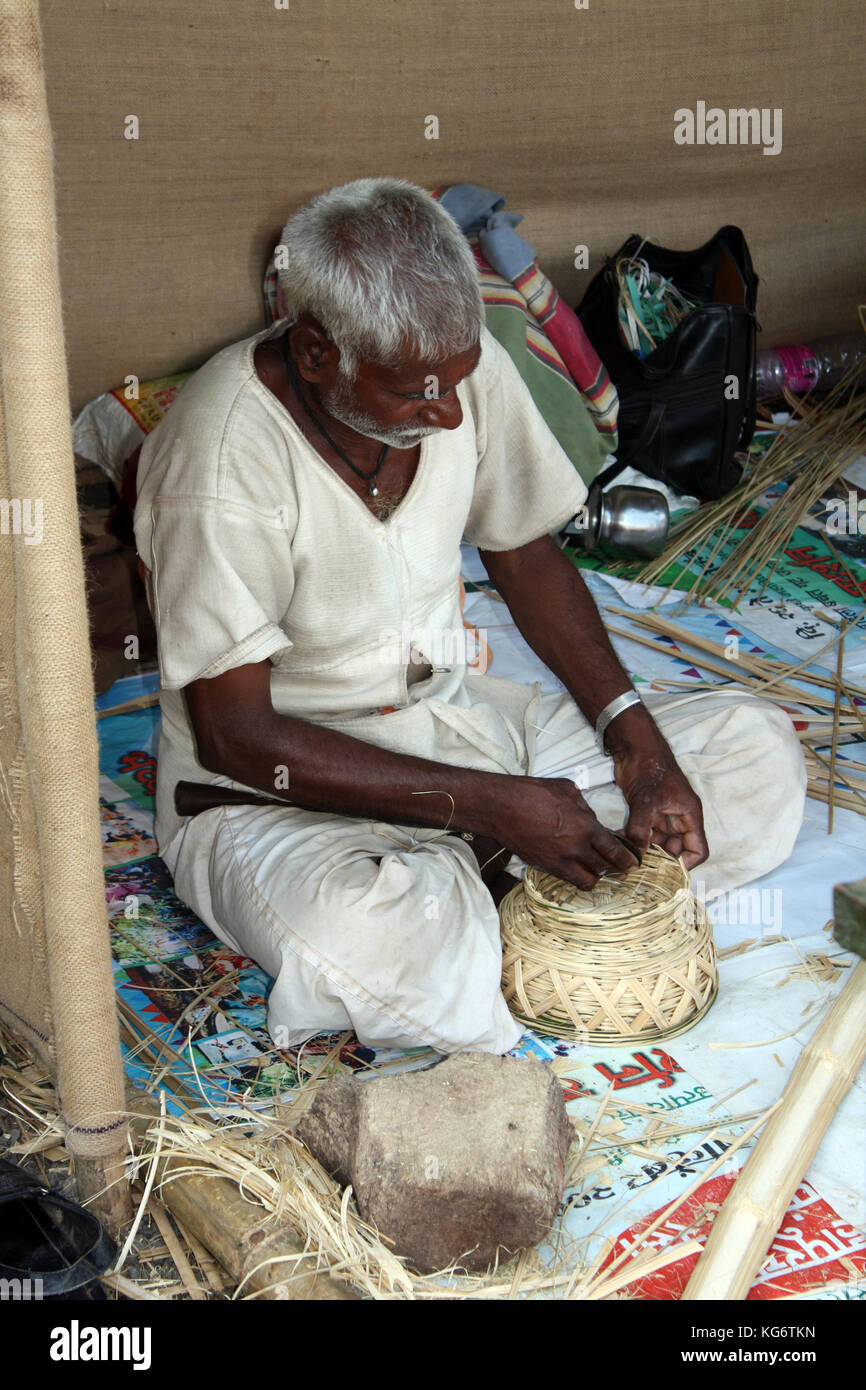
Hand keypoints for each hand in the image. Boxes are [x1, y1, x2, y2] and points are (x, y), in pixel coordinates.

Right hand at [492, 777, 640, 889]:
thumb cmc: (532, 792)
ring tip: (598, 869)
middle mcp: (575, 848)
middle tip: (622, 868)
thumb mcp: (567, 789)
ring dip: (597, 875)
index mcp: (585, 826)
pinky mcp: (545, 866)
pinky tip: (579, 870)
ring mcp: (560, 860)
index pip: (615, 851)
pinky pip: (569, 880)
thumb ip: (585, 807)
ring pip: (589, 880)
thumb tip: (592, 819)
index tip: (633, 863)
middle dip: (617, 869)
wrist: (500, 807)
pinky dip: (578, 878)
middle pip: (606, 868)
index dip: (627, 860)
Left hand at [612, 737, 708, 869]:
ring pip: (658, 844)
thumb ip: (642, 828)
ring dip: (644, 850)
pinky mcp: (648, 813)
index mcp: (689, 815)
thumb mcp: (647, 800)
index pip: (698, 850)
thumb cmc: (649, 767)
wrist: (634, 748)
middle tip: (640, 867)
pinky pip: (645, 834)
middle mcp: (679, 819)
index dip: (686, 864)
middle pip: (676, 850)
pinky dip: (635, 839)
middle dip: (660, 860)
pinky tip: (620, 839)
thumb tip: (637, 854)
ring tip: (627, 853)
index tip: (666, 872)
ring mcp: (663, 816)